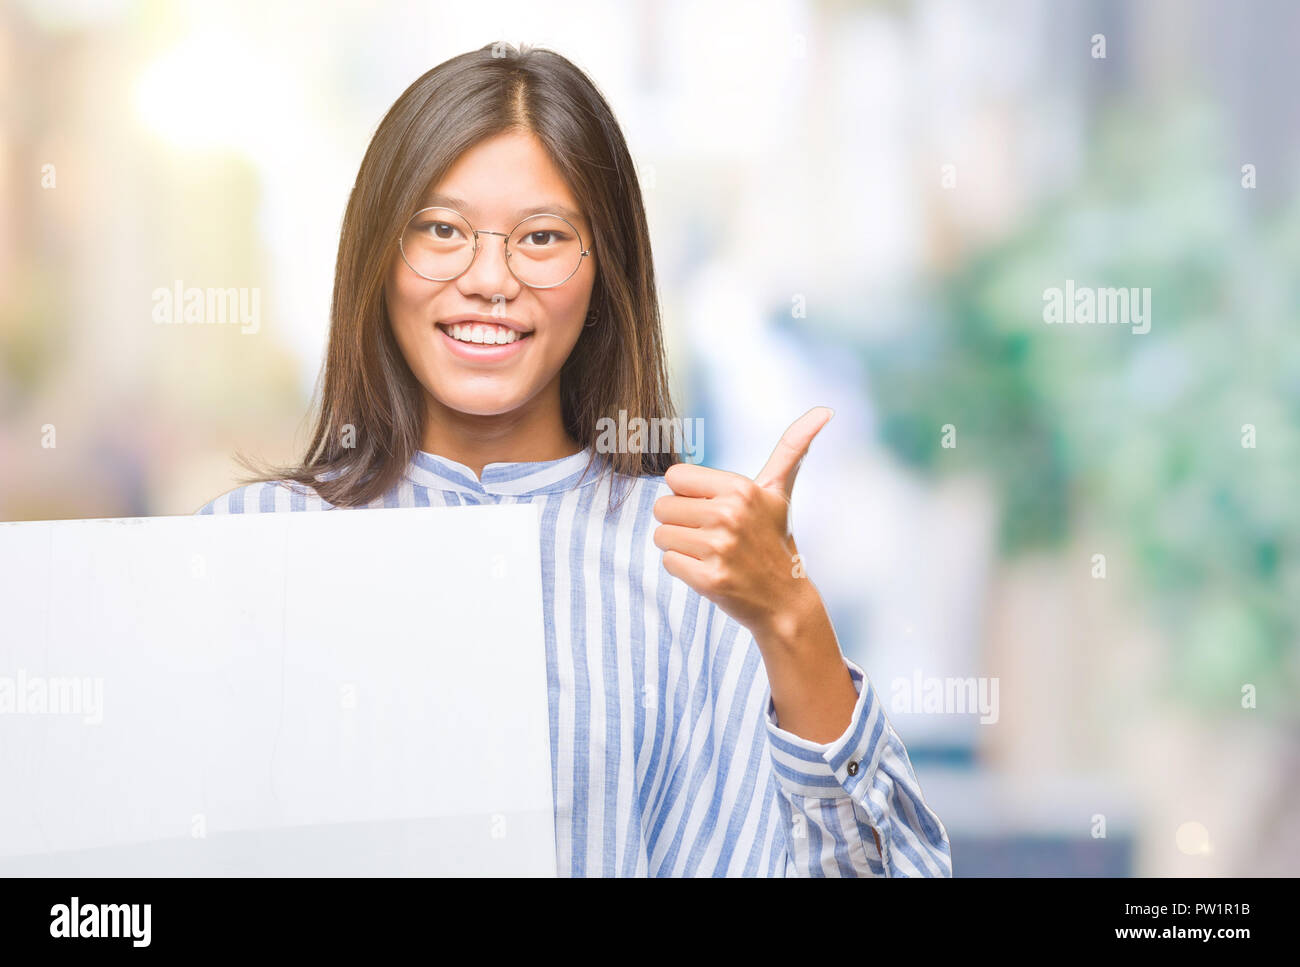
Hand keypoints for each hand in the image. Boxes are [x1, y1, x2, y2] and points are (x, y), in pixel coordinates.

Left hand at [652, 407, 832, 640]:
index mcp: (740, 488)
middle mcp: (729, 515)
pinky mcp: (710, 579)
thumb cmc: (774, 539)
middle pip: (662, 507)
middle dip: (681, 523)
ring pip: (661, 536)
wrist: (785, 599)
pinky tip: (710, 571)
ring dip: (680, 547)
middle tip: (711, 535)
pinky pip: (668, 563)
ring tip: (711, 553)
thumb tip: (825, 409)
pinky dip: (683, 569)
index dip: (688, 495)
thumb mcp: (779, 491)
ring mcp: (720, 549)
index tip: (712, 508)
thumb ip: (792, 447)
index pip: (675, 477)